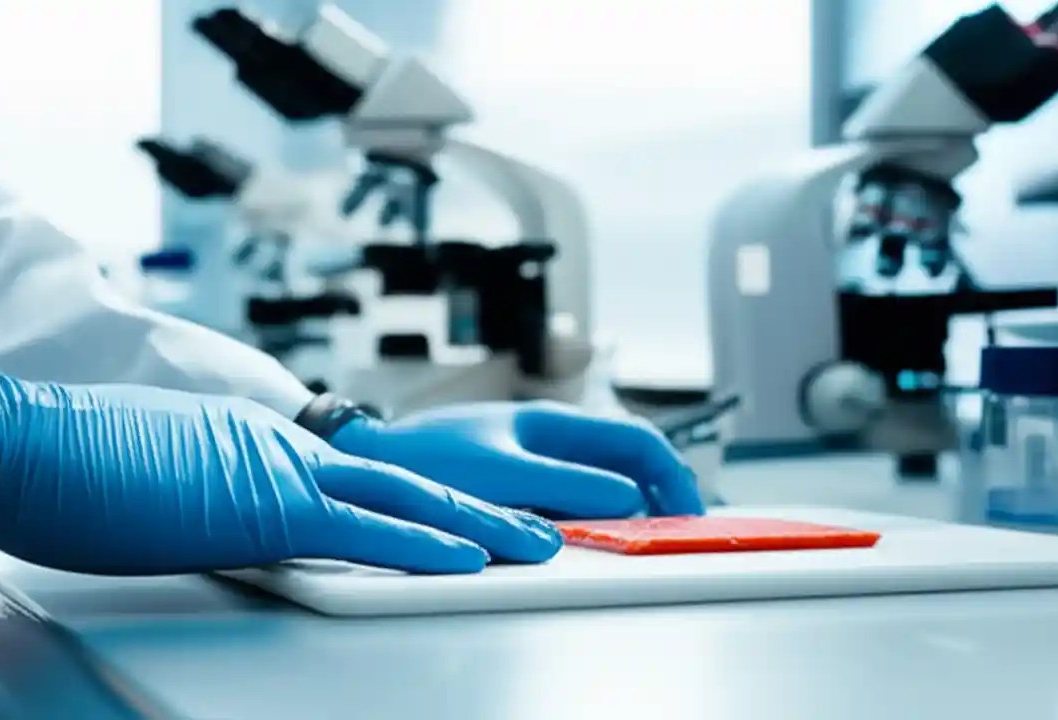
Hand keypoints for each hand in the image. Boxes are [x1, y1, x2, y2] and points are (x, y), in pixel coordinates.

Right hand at [0, 342, 560, 574]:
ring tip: (530, 543)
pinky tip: (468, 558)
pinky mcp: (266, 505)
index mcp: (252, 439)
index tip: (450, 511)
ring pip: (402, 497)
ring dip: (473, 523)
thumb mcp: (150, 476)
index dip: (408, 494)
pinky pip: (366, 529)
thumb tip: (209, 510)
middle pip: (398, 476)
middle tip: (528, 523)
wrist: (20, 440)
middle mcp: (279, 445)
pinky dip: (423, 543)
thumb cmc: (63, 463)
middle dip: (469, 502)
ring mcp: (278, 471)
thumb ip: (202, 489)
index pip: (350, 472)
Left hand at [329, 401, 703, 518]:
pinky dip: (596, 512)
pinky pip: (574, 494)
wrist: (369, 459)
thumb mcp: (502, 474)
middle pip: (628, 457)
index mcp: (553, 422)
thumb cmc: (426, 459)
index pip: (638, 439)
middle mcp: (550, 434)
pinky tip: (593, 535)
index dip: (672, 475)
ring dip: (632, 502)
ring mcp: (536, 454)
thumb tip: (628, 497)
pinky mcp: (518, 478)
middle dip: (661, 490)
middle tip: (677, 531)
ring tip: (645, 535)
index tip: (688, 513)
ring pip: (604, 476)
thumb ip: (566, 485)